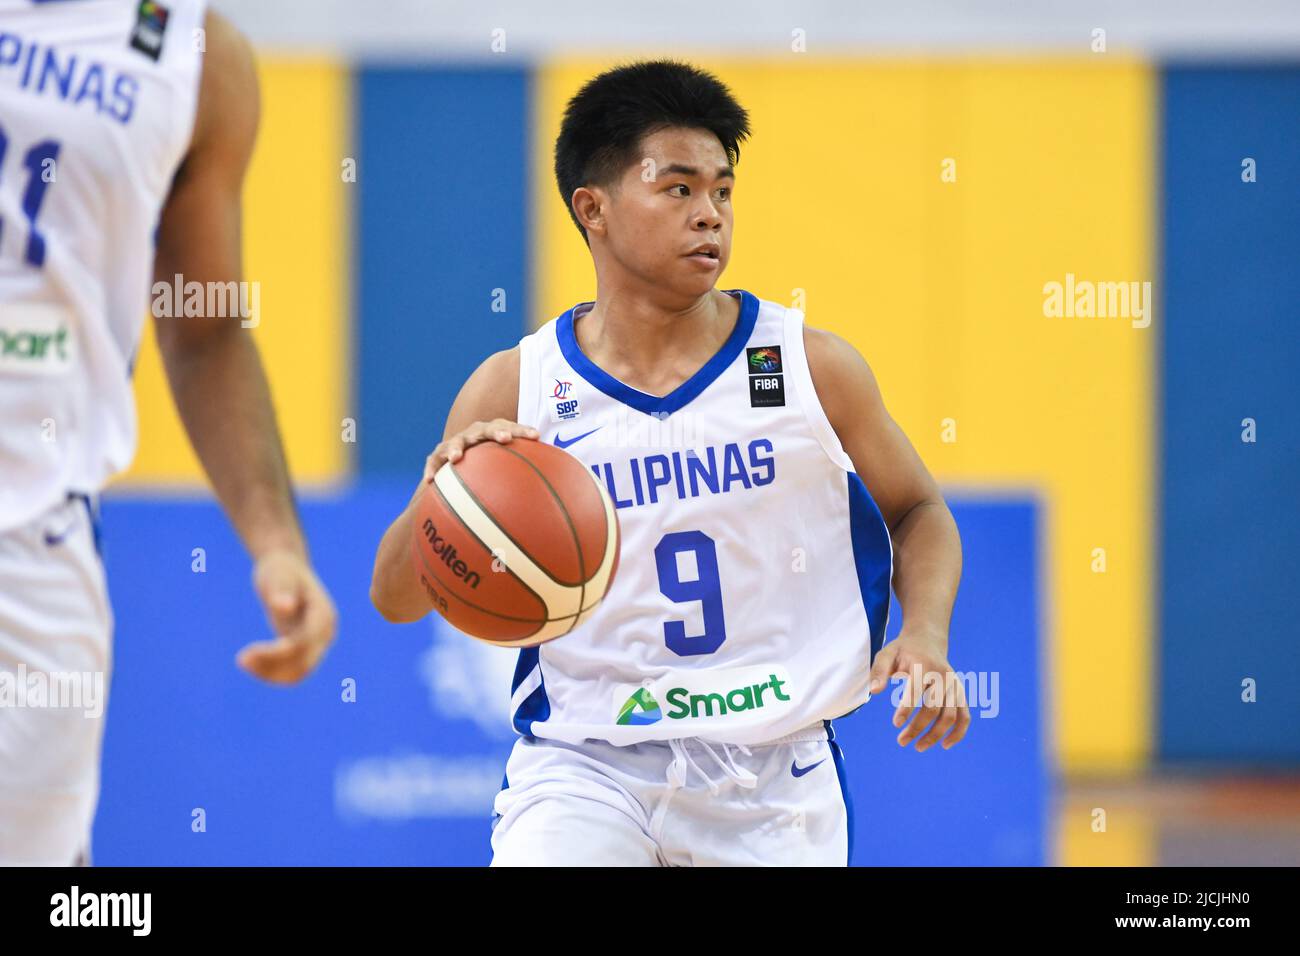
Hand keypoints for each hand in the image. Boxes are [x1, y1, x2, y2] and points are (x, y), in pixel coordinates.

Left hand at [238, 549, 337, 683]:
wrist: (287, 570)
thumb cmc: (281, 569)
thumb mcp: (279, 575)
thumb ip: (283, 590)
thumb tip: (285, 607)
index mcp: (324, 615)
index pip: (305, 643)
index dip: (279, 653)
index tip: (247, 652)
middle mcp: (325, 633)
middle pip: (304, 663)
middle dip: (273, 665)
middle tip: (240, 658)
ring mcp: (317, 643)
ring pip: (299, 672)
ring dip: (271, 673)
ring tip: (242, 660)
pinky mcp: (304, 648)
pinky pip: (292, 671)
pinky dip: (272, 672)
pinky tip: (249, 661)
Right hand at [422, 419, 538, 482]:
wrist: (454, 486)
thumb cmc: (488, 480)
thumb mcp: (508, 481)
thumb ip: (529, 484)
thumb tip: (560, 500)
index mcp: (494, 437)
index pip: (511, 429)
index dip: (522, 430)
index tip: (536, 436)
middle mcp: (475, 437)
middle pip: (486, 429)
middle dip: (496, 431)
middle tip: (505, 439)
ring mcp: (454, 445)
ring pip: (456, 442)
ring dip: (457, 447)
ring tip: (458, 458)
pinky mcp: (436, 458)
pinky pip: (433, 463)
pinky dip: (432, 469)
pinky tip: (430, 480)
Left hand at [868, 626, 969, 751]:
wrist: (927, 640)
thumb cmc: (903, 650)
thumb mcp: (887, 654)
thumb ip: (879, 671)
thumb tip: (873, 692)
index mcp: (924, 665)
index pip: (916, 691)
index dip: (907, 710)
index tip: (896, 725)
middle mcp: (943, 676)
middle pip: (934, 708)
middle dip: (918, 728)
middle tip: (901, 742)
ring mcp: (955, 686)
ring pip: (951, 716)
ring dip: (936, 735)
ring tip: (918, 747)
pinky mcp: (961, 693)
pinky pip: (965, 716)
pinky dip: (958, 733)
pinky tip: (944, 745)